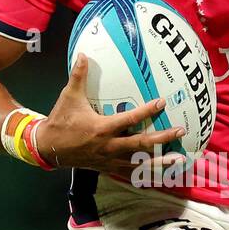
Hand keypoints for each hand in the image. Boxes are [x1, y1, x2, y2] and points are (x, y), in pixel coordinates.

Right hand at [33, 54, 185, 180]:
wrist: (48, 148)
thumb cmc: (61, 121)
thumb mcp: (69, 97)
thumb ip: (78, 75)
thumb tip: (84, 54)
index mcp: (102, 128)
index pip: (130, 119)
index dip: (147, 111)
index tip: (162, 102)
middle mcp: (109, 146)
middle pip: (141, 144)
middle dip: (162, 138)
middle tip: (180, 131)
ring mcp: (109, 160)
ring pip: (139, 163)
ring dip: (160, 162)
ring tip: (179, 159)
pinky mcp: (107, 168)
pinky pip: (130, 173)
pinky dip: (145, 175)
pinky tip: (160, 175)